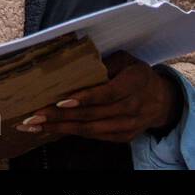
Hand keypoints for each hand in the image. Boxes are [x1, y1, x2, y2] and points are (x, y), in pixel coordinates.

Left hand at [16, 52, 183, 142]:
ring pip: (91, 129)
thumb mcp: (125, 60)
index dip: (85, 98)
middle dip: (61, 116)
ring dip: (60, 128)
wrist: (160, 100)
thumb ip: (103, 60)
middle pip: (94, 114)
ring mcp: (128, 125)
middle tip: (34, 115)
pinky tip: (51, 129)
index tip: (61, 101)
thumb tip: (72, 58)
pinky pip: (95, 135)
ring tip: (34, 125)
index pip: (108, 94)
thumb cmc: (135, 73)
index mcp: (134, 83)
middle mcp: (133, 107)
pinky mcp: (122, 136)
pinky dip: (71, 132)